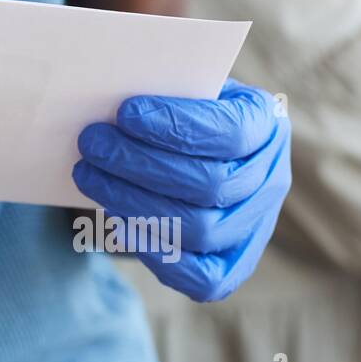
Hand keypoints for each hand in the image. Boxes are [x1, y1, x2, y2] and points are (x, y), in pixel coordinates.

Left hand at [72, 78, 290, 301]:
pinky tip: (116, 221)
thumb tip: (112, 99)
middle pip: (209, 184)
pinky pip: (203, 278)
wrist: (188, 143)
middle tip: (92, 143)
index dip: (176, 126)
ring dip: (134, 202)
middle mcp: (271, 178)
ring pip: (200, 228)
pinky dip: (157, 252)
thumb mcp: (181, 83)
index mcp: (267, 124)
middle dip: (140, 163)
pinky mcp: (233, 263)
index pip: (230, 133)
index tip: (124, 113)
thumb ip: (163, 87)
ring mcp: (256, 226)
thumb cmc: (178, 105)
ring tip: (89, 174)